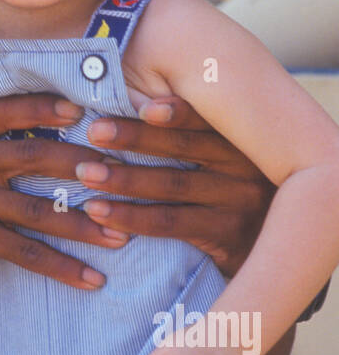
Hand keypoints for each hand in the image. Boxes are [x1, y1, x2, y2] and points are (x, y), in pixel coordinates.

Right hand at [0, 92, 135, 318]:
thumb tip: (39, 145)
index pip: (6, 108)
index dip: (47, 107)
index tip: (87, 111)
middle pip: (35, 154)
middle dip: (85, 167)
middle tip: (126, 177)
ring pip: (39, 208)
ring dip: (86, 226)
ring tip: (122, 237)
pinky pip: (27, 249)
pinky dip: (64, 266)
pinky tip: (92, 279)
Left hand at [76, 96, 272, 275]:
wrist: (269, 253)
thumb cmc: (228, 193)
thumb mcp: (222, 160)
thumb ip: (190, 134)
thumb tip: (128, 101)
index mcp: (240, 137)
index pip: (205, 118)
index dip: (175, 111)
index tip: (140, 103)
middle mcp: (246, 166)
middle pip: (184, 147)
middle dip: (135, 137)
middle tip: (93, 131)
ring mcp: (239, 202)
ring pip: (173, 186)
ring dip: (124, 179)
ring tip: (85, 173)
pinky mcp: (227, 236)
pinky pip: (171, 223)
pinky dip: (131, 216)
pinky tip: (98, 211)